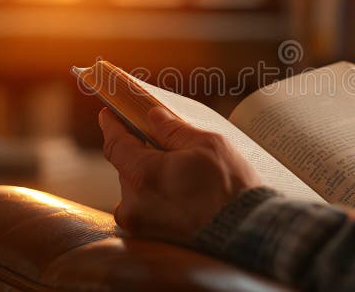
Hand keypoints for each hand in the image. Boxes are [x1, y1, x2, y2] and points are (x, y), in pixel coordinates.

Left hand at [98, 107, 260, 244]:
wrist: (246, 234)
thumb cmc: (230, 189)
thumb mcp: (207, 145)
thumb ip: (174, 130)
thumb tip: (154, 117)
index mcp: (143, 175)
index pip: (116, 144)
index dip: (112, 126)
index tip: (108, 114)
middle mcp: (133, 204)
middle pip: (127, 167)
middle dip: (141, 151)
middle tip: (162, 140)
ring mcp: (140, 225)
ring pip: (137, 188)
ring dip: (151, 175)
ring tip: (181, 171)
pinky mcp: (150, 239)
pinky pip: (145, 208)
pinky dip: (157, 195)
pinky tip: (181, 191)